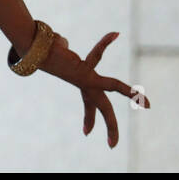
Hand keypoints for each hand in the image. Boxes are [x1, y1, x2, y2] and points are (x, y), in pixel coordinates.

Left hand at [36, 30, 149, 148]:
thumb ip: (62, 47)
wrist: (32, 48)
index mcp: (81, 83)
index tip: (86, 132)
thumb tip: (60, 40)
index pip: (88, 104)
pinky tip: (115, 34)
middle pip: (103, 106)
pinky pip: (97, 53)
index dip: (89, 119)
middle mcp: (85, 83)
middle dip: (111, 126)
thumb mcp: (56, 51)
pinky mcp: (83, 69)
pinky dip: (105, 41)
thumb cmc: (43, 49)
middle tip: (112, 145)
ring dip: (129, 93)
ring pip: (112, 86)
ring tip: (146, 102)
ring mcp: (85, 78)